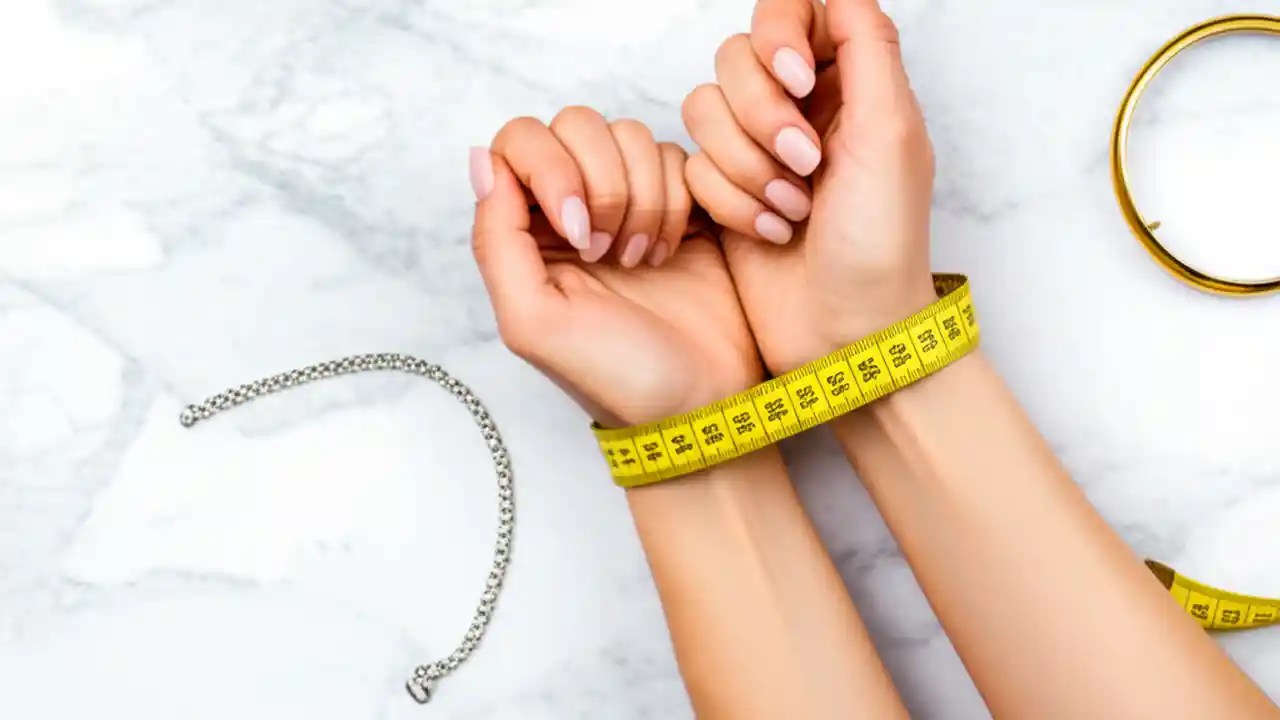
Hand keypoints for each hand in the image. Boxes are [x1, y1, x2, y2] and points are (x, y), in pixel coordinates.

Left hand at [471, 108, 760, 427]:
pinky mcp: (681, 206)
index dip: (552, 170)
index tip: (578, 231)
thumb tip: (481, 161)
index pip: (518, 145)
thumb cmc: (617, 376)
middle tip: (611, 252)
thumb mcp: (533, 322)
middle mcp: (571, 209)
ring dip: (643, 197)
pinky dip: (677, 200)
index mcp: (526, 233)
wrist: (703, 402)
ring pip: (629, 136)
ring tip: (643, 260)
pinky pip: (676, 157)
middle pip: (576, 127)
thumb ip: (496, 241)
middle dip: (603, 184)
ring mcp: (627, 203)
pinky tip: (672, 252)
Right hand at [682, 0, 937, 372]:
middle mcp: (801, 107)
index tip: (796, 78)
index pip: (793, 11)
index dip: (779, 36)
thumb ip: (867, 45)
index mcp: (851, 82)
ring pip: (704, 110)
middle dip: (762, 116)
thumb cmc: (883, 245)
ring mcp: (758, 150)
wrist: (848, 333)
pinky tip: (772, 232)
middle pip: (737, 56)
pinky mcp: (724, 192)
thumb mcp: (892, 134)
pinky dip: (730, 202)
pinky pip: (693, 164)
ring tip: (791, 209)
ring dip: (746, 166)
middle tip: (805, 163)